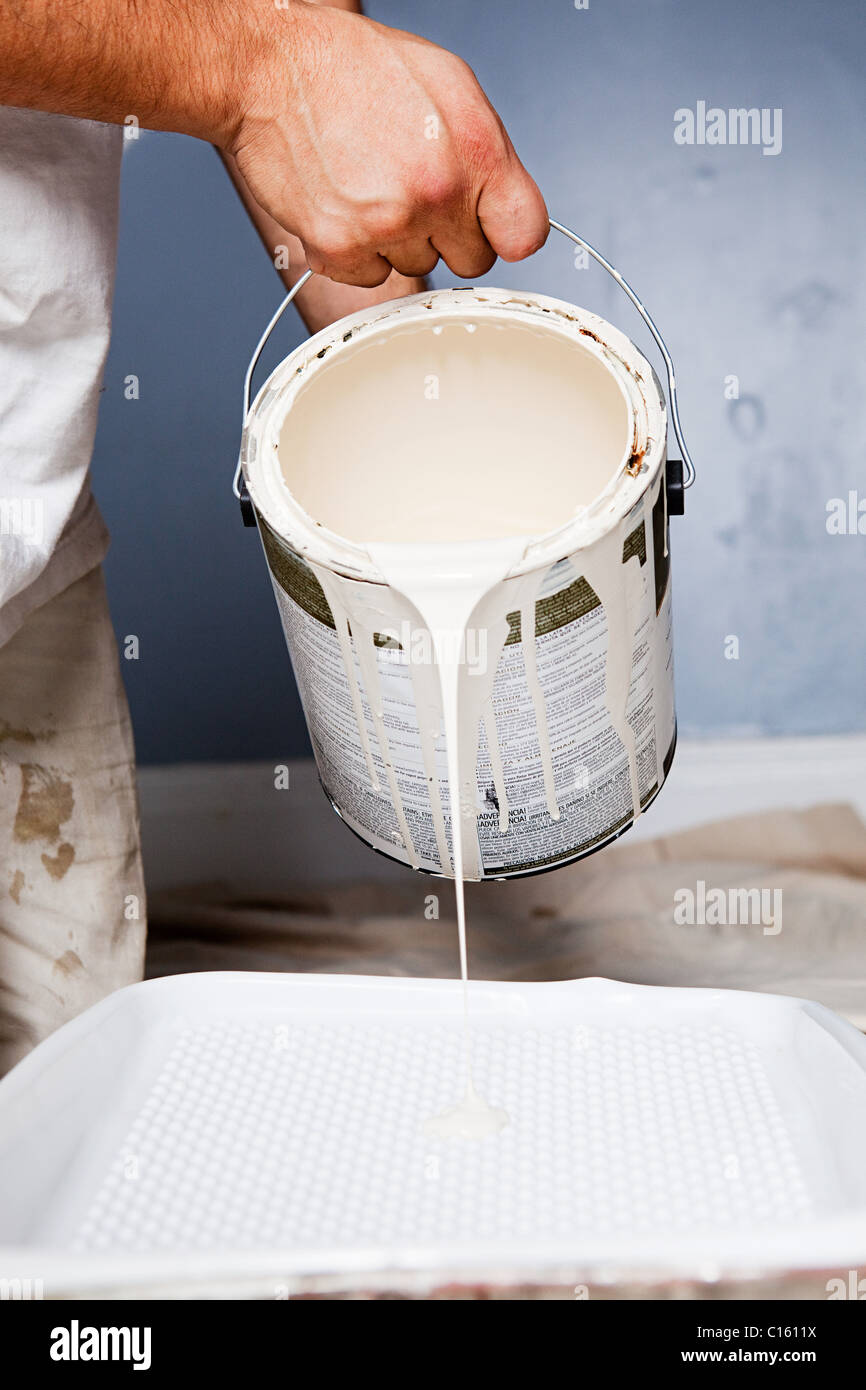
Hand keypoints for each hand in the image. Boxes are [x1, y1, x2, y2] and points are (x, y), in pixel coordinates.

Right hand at [227, 2, 548, 286]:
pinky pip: (368, 277)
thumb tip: (503, 206)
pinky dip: (356, 250)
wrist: (268, 70)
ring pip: (416, 268)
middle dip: (449, 234)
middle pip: (471, 261)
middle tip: (414, 190)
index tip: (486, 223)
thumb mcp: (449, 83)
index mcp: (476, 150)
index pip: (524, 234)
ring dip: (398, 239)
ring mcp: (387, 226)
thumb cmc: (354, 69)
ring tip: (370, 183)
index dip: (502, 229)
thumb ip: (488, 152)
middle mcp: (436, 193)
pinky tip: (344, 202)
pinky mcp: (341, 248)